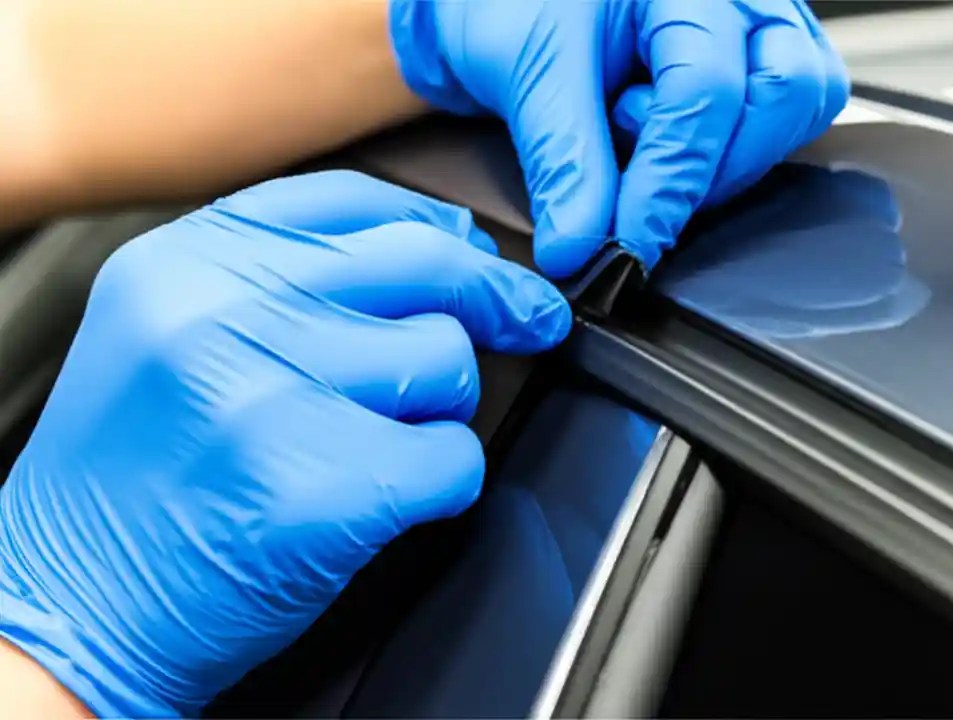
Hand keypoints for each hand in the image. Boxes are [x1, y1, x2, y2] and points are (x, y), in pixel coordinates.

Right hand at [0, 171, 570, 716]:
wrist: (76, 608)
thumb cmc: (135, 478)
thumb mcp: (172, 332)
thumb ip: (288, 276)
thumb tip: (444, 242)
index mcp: (189, 262)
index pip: (355, 202)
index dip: (439, 227)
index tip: (479, 254)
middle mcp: (226, 312)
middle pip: (426, 265)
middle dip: (495, 298)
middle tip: (529, 319)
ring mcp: (275, 396)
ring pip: (449, 362)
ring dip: (442, 408)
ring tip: (377, 441)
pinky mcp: (325, 485)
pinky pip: (456, 457)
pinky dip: (444, 482)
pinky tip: (387, 495)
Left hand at [390, 0, 848, 276]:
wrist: (505, 0)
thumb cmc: (512, 3)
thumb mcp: (526, 69)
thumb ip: (563, 159)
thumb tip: (580, 250)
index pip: (705, 92)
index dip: (669, 183)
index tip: (631, 246)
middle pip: (785, 94)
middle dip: (712, 171)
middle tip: (640, 200)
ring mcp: (764, 16)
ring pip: (802, 105)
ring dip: (732, 161)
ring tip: (649, 149)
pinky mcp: (767, 50)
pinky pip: (792, 112)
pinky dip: (740, 151)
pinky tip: (678, 147)